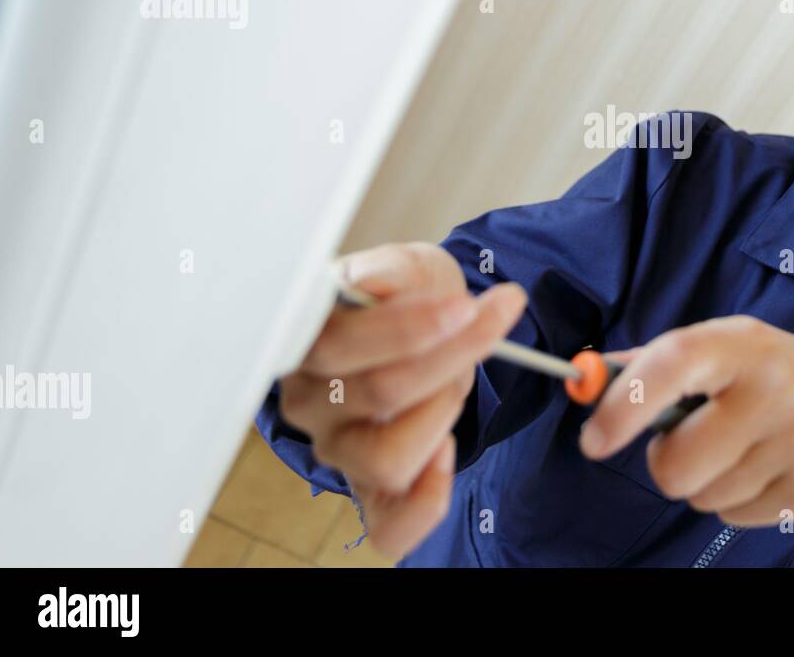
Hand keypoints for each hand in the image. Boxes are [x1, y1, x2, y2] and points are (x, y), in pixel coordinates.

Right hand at [277, 242, 526, 557]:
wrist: (423, 319)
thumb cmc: (406, 294)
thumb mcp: (404, 265)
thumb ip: (390, 274)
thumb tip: (373, 287)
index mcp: (304, 342)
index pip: (339, 344)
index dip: (406, 330)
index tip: (463, 307)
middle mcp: (308, 401)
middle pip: (382, 392)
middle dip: (453, 355)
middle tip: (489, 320)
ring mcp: (335, 449)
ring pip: (388, 457)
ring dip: (443, 412)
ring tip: (457, 381)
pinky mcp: (365, 490)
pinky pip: (388, 528)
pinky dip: (427, 498)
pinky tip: (448, 453)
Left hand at [579, 315, 793, 526]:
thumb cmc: (771, 379)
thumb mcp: (727, 348)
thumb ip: (659, 360)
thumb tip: (587, 375)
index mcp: (743, 343)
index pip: (673, 363)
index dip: (625, 403)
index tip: (593, 440)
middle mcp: (776, 387)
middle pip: (677, 461)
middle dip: (667, 462)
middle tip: (691, 442)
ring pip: (700, 495)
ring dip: (706, 481)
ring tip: (741, 450)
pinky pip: (731, 515)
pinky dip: (736, 501)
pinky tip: (765, 469)